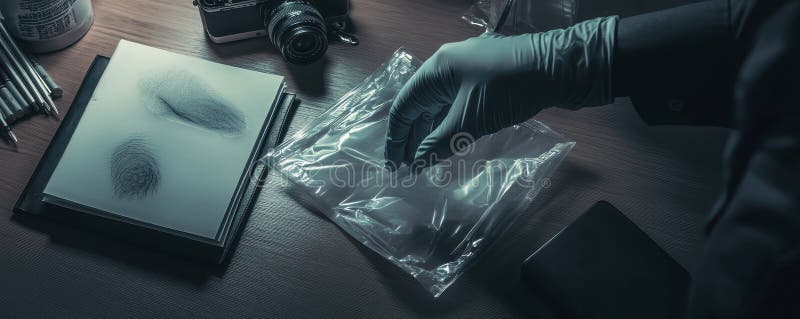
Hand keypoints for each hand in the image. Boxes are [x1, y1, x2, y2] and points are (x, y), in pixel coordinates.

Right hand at [385, 17, 617, 167]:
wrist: (560, 68)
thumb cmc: (510, 89)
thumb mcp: (471, 120)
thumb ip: (439, 142)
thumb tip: (416, 164)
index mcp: (436, 69)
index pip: (404, 107)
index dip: (396, 139)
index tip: (394, 167)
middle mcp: (447, 67)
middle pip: (419, 106)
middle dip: (411, 138)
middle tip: (407, 168)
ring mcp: (467, 71)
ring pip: (439, 106)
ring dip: (430, 133)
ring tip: (425, 160)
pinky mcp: (486, 80)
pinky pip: (456, 104)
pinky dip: (449, 124)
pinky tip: (449, 143)